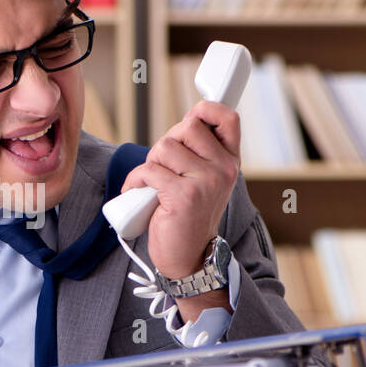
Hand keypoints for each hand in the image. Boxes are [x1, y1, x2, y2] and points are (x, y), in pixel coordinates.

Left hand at [119, 99, 239, 278]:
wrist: (189, 256)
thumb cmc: (189, 216)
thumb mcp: (204, 181)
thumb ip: (199, 152)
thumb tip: (184, 122)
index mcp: (230, 162)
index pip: (228, 118)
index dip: (205, 109)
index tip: (189, 118)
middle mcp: (223, 169)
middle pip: (186, 127)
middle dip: (166, 142)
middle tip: (163, 167)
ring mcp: (205, 182)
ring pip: (164, 147)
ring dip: (150, 165)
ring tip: (153, 184)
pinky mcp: (183, 195)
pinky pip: (149, 170)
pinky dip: (135, 180)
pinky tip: (138, 192)